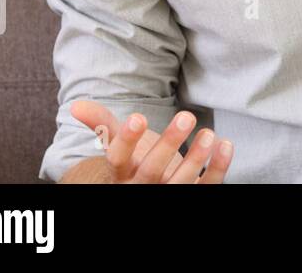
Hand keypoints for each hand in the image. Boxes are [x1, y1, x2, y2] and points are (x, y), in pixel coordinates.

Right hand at [69, 99, 233, 183]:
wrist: (149, 191)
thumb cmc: (134, 165)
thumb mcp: (119, 147)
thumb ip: (102, 125)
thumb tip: (75, 104)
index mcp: (119, 174)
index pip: (117, 159)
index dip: (126, 140)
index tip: (138, 116)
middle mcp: (140, 188)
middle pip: (151, 171)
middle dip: (169, 145)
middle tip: (187, 116)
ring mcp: (165, 195)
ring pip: (180, 184)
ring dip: (196, 159)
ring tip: (208, 133)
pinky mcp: (189, 197)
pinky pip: (206, 187)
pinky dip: (217, 168)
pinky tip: (226, 145)